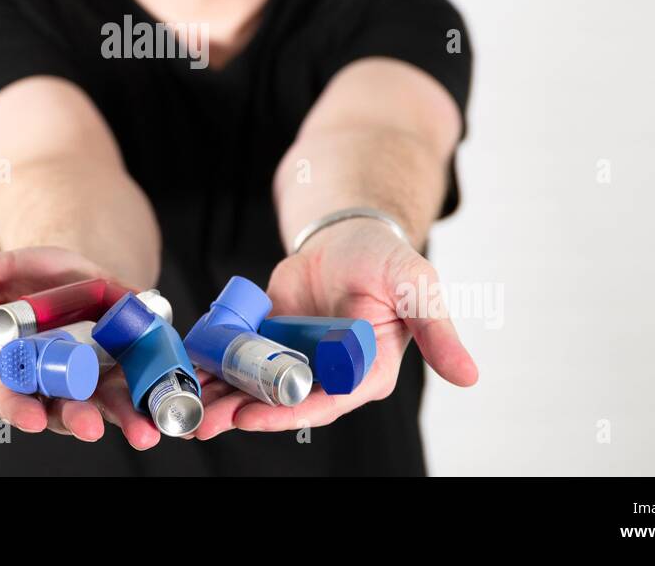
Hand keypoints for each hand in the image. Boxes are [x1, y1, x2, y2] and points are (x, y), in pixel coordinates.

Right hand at [0, 245, 164, 448]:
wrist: (79, 264)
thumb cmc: (30, 277)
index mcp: (22, 369)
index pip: (17, 398)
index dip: (22, 409)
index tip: (28, 417)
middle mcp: (60, 383)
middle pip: (67, 410)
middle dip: (78, 420)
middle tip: (89, 428)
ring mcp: (99, 379)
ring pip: (111, 406)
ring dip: (127, 420)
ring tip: (144, 431)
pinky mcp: (134, 366)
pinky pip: (147, 387)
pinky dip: (160, 396)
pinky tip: (173, 404)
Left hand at [194, 219, 478, 437]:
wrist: (349, 235)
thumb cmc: (387, 260)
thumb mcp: (416, 287)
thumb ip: (437, 332)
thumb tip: (471, 376)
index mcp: (367, 372)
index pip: (325, 402)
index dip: (288, 411)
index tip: (252, 415)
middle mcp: (328, 376)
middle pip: (282, 402)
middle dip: (242, 413)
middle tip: (201, 419)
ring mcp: (295, 360)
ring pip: (255, 387)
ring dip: (221, 399)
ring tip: (184, 407)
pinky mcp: (269, 342)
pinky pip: (240, 361)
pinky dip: (214, 368)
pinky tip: (184, 373)